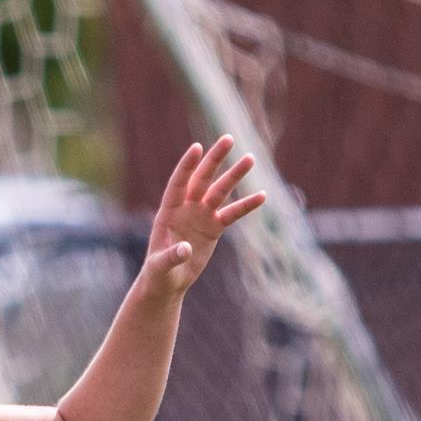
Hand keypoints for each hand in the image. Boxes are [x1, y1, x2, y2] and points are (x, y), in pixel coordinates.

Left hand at [140, 134, 266, 297]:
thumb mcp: (160, 267)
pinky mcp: (214, 228)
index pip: (178, 183)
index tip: (197, 147)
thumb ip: (171, 257)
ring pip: (220, 191)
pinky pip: (232, 214)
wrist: (168, 281)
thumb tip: (185, 249)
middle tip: (229, 139)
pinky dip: (246, 205)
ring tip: (250, 158)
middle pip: (202, 179)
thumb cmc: (158, 273)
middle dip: (215, 160)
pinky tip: (262, 195)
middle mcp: (186, 208)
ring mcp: (201, 216)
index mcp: (168, 212)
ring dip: (234, 175)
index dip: (187, 166)